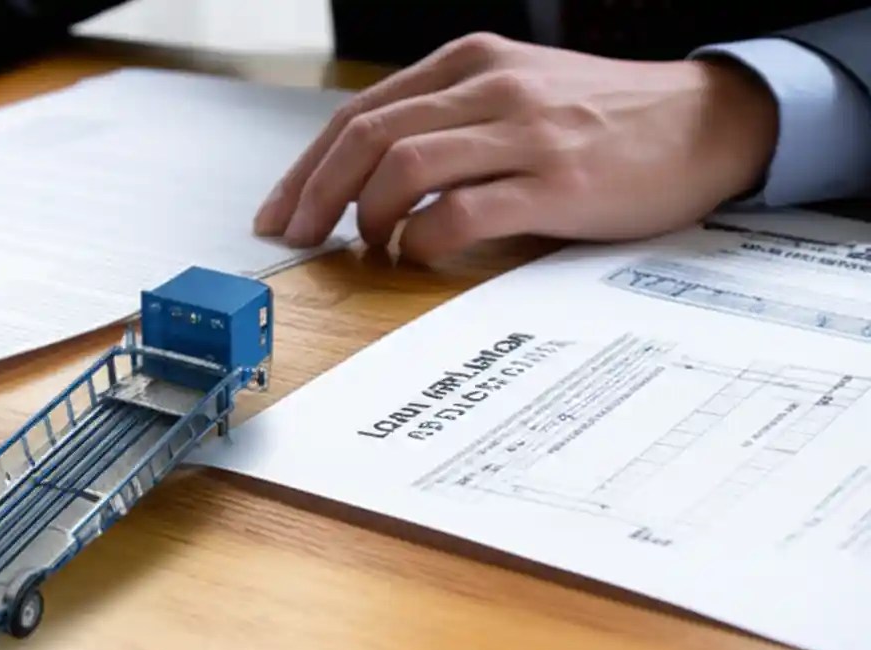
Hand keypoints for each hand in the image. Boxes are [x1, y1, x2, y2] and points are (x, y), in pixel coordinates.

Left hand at [254, 33, 778, 265]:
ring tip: (365, 246)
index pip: (361, 112)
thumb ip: (445, 121)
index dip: (306, 166)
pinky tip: (417, 254)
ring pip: (404, 165)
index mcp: (470, 63)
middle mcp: (490, 87)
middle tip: (293, 236)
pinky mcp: (557, 183)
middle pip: (368, 135)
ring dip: (366, 215)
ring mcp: (524, 133)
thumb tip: (364, 178)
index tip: (278, 208)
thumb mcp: (512, 94)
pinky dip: (423, 239)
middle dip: (314, 192)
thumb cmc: (599, 118)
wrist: (703, 122)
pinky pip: (461, 211)